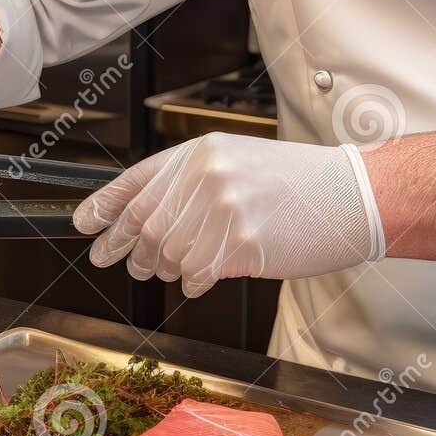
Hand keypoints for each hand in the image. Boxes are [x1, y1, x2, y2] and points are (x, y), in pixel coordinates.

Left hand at [72, 133, 384, 296]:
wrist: (351, 196)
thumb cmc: (299, 185)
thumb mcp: (238, 163)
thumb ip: (191, 184)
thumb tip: (145, 222)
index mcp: (202, 152)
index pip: (136, 181)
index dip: (104, 207)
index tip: (84, 225)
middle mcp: (207, 176)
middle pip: (146, 225)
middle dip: (131, 250)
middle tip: (126, 264)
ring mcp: (223, 210)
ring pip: (169, 254)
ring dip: (169, 269)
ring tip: (182, 269)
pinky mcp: (241, 244)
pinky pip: (197, 274)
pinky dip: (195, 282)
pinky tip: (204, 279)